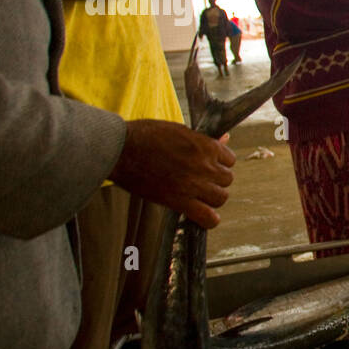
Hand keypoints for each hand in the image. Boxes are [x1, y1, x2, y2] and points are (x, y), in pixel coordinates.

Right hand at [109, 119, 236, 228]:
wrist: (119, 149)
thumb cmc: (144, 136)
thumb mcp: (179, 129)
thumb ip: (203, 139)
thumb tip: (224, 140)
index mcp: (205, 145)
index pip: (229, 159)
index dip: (219, 163)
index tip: (208, 166)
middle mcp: (204, 165)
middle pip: (227, 179)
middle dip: (216, 180)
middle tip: (200, 180)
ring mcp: (193, 184)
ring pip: (220, 197)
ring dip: (212, 197)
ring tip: (198, 195)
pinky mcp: (179, 201)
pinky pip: (207, 217)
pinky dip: (208, 219)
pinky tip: (201, 215)